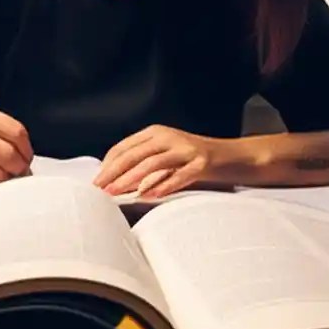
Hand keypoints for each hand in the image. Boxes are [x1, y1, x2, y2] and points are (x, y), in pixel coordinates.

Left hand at [92, 125, 239, 197]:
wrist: (232, 156)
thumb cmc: (192, 159)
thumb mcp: (166, 155)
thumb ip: (144, 163)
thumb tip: (116, 181)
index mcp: (155, 132)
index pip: (124, 147)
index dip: (108, 164)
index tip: (97, 180)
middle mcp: (168, 136)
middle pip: (134, 154)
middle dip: (114, 173)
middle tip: (101, 189)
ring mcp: (185, 148)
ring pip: (152, 163)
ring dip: (131, 180)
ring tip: (118, 193)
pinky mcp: (202, 162)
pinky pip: (179, 175)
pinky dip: (163, 185)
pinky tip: (150, 195)